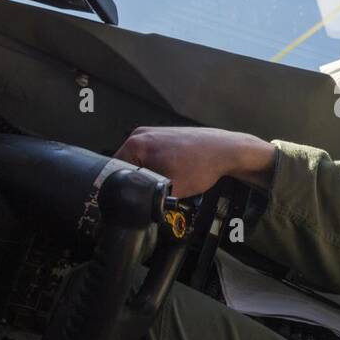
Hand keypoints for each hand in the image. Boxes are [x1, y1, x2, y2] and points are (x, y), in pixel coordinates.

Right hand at [115, 126, 276, 195]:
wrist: (226, 150)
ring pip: (139, 160)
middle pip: (126, 165)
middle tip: (149, 194)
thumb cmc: (201, 165)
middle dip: (136, 181)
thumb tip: (137, 207)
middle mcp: (140, 134)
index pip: (113, 171)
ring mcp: (152, 132)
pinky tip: (170, 173)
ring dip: (147, 174)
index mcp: (135, 144)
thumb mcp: (171, 189)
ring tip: (163, 183)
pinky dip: (156, 165)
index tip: (129, 199)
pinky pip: (151, 154)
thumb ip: (148, 198)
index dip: (121, 188)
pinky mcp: (164, 134)